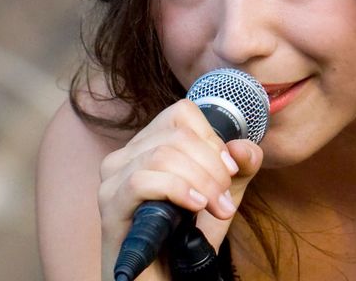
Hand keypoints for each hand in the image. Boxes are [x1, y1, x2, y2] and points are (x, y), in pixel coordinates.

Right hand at [97, 99, 263, 279]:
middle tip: (224, 200)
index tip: (229, 170)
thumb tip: (245, 148)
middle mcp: (126, 157)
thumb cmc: (184, 240)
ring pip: (162, 155)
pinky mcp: (110, 206)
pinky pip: (142, 180)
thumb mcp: (221, 198)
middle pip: (177, 135)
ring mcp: (113, 180)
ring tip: (215, 209)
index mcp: (149, 146)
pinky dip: (177, 190)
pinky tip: (195, 207)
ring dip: (201, 181)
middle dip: (212, 166)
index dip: (212, 139)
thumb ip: (239, 170)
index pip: (182, 113)